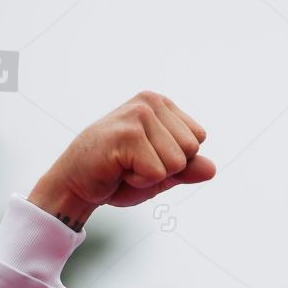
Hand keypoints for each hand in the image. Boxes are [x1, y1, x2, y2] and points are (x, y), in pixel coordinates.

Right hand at [29, 91, 215, 220]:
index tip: (146, 157)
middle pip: (191, 150)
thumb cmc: (117, 176)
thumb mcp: (161, 173)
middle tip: (133, 163)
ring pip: (176, 162)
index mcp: (161, 104)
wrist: (75, 184)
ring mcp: (138, 115)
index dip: (175, 160)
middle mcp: (150, 102)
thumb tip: (212, 169)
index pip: (198, 139)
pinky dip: (138, 181)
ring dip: (150, 175)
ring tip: (125, 166)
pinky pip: (157, 172)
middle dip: (165, 168)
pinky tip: (117, 169)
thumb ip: (187, 169)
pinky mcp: (127, 134)